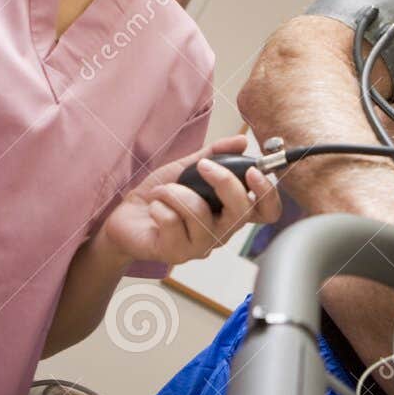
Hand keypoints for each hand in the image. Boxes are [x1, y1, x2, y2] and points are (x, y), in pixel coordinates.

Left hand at [102, 135, 280, 266]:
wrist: (126, 217)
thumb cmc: (160, 197)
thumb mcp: (187, 169)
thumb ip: (215, 155)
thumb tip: (241, 142)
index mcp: (228, 212)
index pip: (266, 212)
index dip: (267, 193)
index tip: (253, 171)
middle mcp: (220, 232)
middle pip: (241, 213)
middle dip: (223, 182)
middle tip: (204, 166)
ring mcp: (199, 246)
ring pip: (200, 213)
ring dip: (176, 192)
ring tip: (163, 192)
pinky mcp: (175, 253)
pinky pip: (172, 221)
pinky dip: (159, 205)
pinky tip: (154, 209)